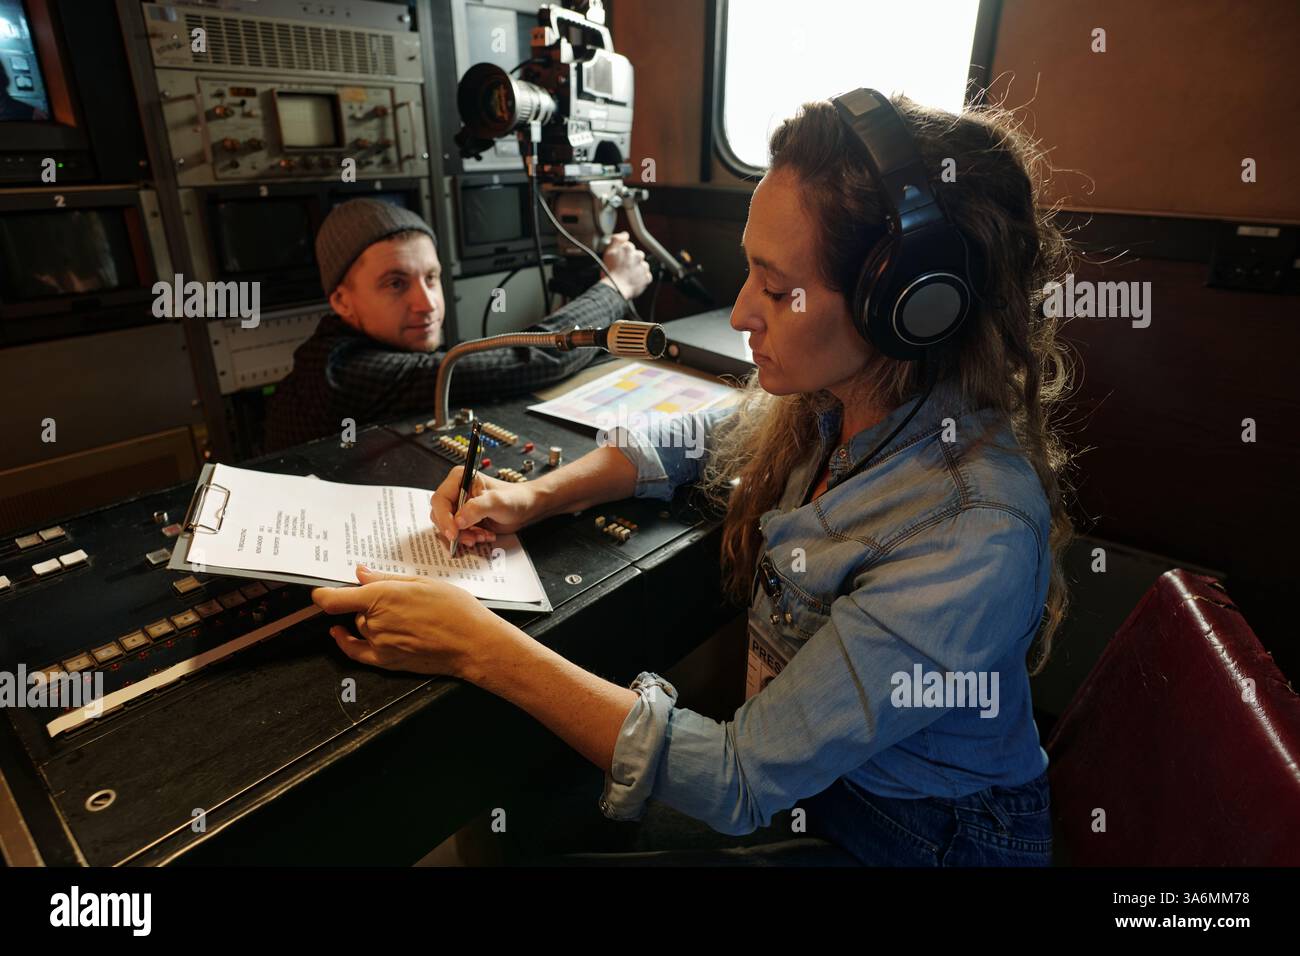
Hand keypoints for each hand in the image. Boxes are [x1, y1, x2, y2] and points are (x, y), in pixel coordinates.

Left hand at [312, 565, 504, 676]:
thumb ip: (386, 579)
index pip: (334, 599)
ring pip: (361, 627)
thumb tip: (361, 574)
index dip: (322, 594)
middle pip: (355, 610)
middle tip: (394, 599)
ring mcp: (380, 643)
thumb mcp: (422, 582)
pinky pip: (356, 652)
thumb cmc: (456, 610)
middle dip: (367, 603)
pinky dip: (345, 643)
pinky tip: (341, 635)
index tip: (319, 591)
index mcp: (382, 596)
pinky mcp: (386, 661)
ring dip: (370, 619)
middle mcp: (376, 621)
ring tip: (402, 614)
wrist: (473, 642)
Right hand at [430, 465, 543, 548]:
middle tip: (471, 537)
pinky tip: (484, 535)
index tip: (454, 532)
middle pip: (440, 515)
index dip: (444, 518)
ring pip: (448, 527)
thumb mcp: (497, 501)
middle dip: (456, 530)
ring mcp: (458, 507)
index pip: (440, 500)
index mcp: (459, 478)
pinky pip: (457, 533)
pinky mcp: (464, 519)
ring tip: (482, 535)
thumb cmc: (514, 498)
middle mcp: (455, 491)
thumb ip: (477, 508)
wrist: (525, 508)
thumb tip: (458, 520)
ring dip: (464, 535)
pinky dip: (469, 538)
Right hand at [599, 231, 652, 298]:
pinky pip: (646, 276)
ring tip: (627, 275)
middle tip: (622, 268)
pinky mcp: (647, 277)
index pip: (628, 247)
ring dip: (636, 269)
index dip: (622, 254)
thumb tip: (625, 234)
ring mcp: (643, 267)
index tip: (619, 260)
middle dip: (631, 260)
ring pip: (641, 265)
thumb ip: (617, 239)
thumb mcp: (608, 251)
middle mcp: (638, 255)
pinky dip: (641, 278)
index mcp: (628, 248)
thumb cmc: (609, 272)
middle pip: (636, 255)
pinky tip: (632, 280)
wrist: (615, 288)